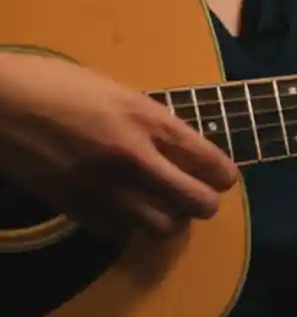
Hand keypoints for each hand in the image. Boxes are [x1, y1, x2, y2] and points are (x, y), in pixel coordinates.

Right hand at [0, 53, 239, 238]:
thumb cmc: (52, 83)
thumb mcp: (114, 91)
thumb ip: (148, 121)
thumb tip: (176, 147)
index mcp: (148, 120)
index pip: (213, 163)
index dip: (223, 176)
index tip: (219, 177)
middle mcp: (135, 157)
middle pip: (199, 204)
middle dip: (204, 203)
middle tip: (194, 196)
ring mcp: (104, 186)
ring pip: (163, 226)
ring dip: (167, 219)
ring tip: (158, 205)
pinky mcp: (73, 206)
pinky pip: (118, 233)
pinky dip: (125, 226)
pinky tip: (119, 210)